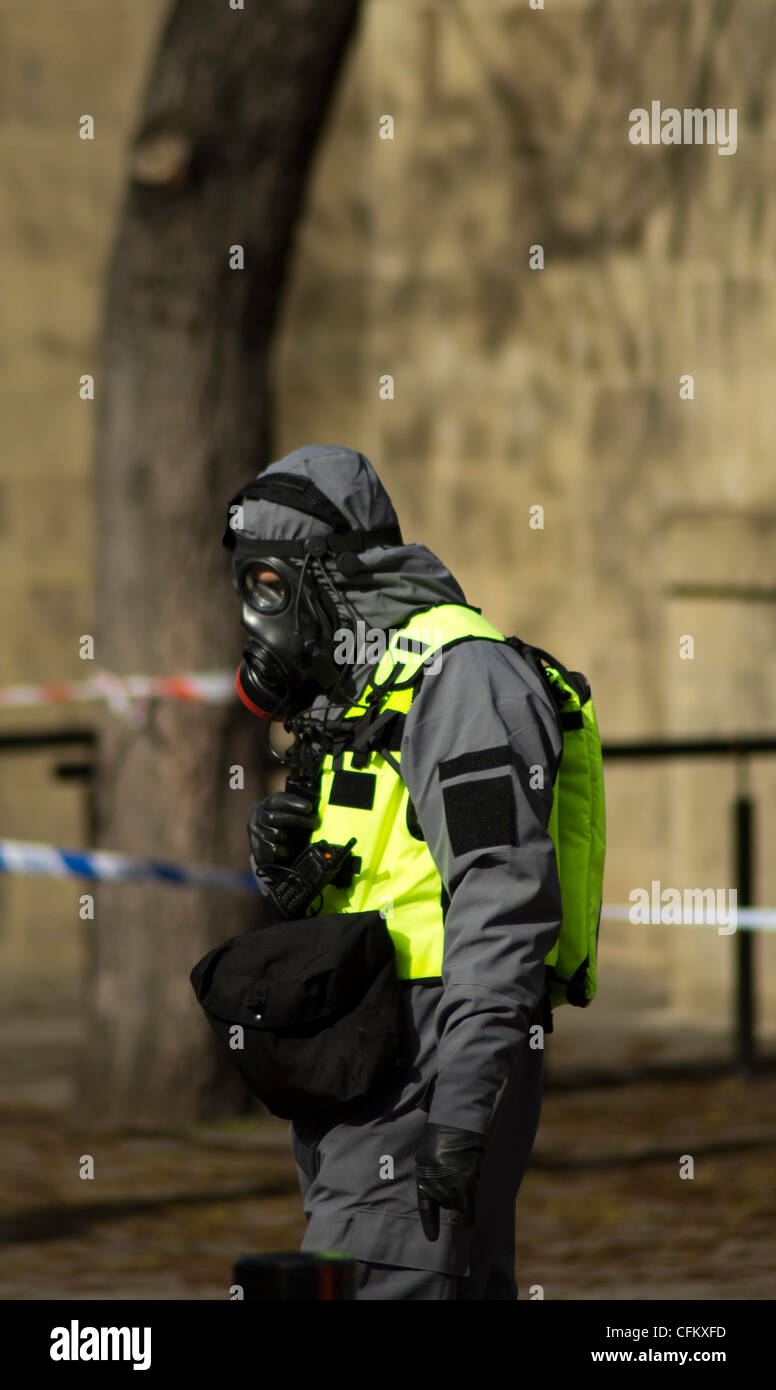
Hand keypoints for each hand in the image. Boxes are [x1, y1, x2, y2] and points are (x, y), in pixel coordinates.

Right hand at [247, 791, 317, 870]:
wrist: (268, 852)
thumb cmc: (283, 828)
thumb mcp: (286, 814)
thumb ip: (296, 808)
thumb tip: (315, 804)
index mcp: (263, 806)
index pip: (275, 801)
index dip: (292, 803)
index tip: (308, 807)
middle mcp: (256, 820)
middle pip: (274, 818)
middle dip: (298, 820)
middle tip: (316, 822)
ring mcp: (256, 836)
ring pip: (277, 835)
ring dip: (295, 836)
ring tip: (306, 837)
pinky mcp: (259, 852)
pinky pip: (276, 850)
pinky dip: (288, 850)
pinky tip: (294, 849)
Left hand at [415, 1122, 486, 1240]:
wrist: (454, 1122)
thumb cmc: (439, 1136)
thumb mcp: (427, 1157)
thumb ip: (432, 1177)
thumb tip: (441, 1194)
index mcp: (423, 1179)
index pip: (426, 1208)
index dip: (430, 1224)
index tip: (432, 1238)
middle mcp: (436, 1185)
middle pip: (446, 1204)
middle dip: (451, 1199)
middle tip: (455, 1182)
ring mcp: (452, 1184)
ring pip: (459, 1205)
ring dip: (463, 1203)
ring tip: (465, 1191)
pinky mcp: (468, 1181)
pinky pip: (470, 1205)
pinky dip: (471, 1213)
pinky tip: (471, 1217)